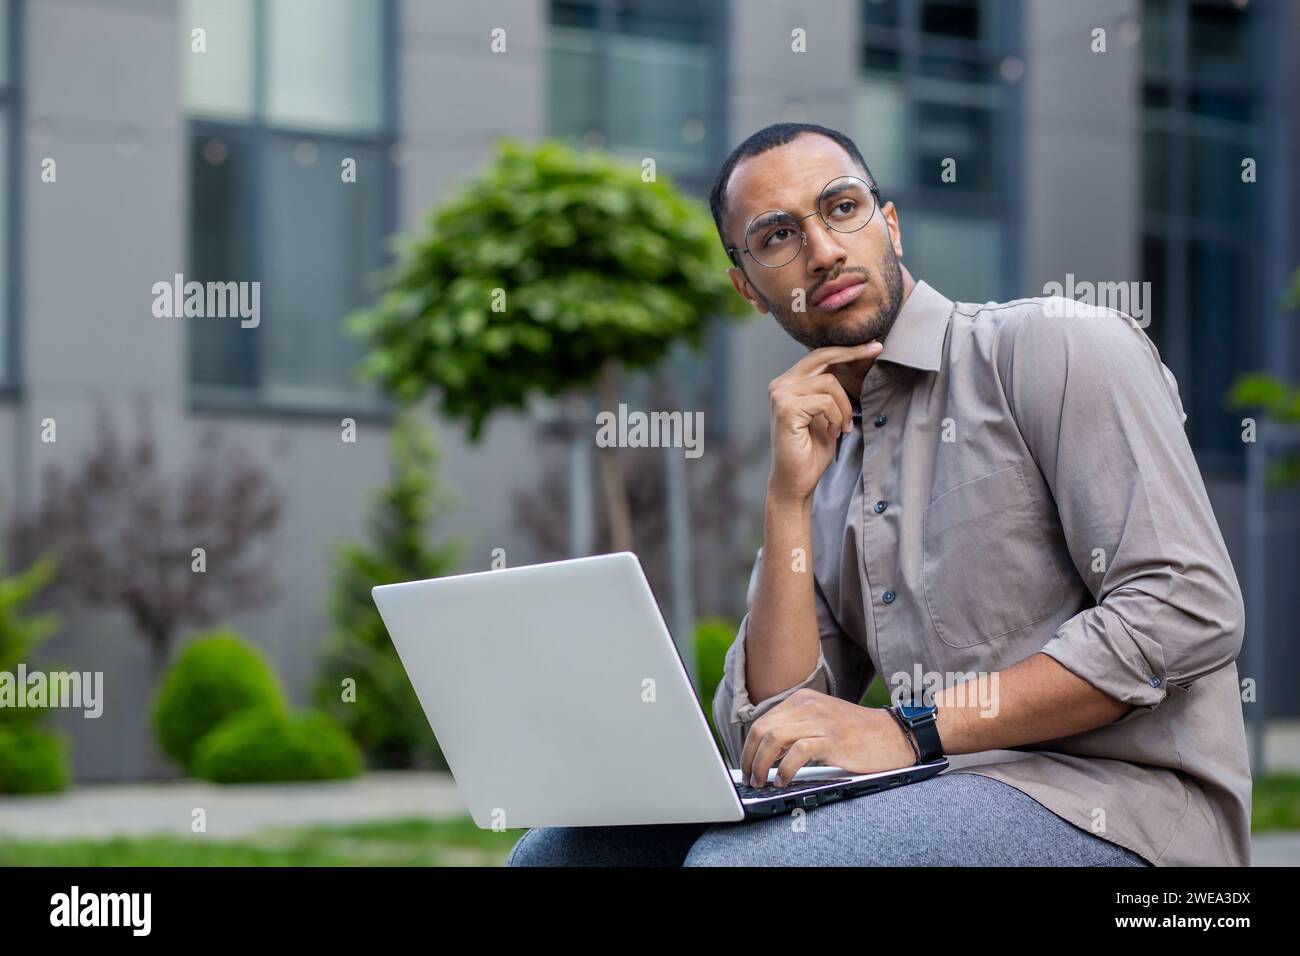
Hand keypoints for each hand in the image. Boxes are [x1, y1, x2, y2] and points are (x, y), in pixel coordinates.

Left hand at [740, 690, 915, 787]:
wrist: (893, 735)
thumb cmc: (858, 734)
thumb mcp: (822, 722)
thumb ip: (796, 730)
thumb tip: (766, 755)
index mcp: (802, 700)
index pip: (762, 721)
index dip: (748, 746)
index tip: (746, 766)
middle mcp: (807, 706)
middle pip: (762, 729)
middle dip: (749, 757)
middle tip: (749, 778)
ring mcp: (820, 721)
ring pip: (774, 738)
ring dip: (761, 764)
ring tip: (762, 782)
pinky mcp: (832, 739)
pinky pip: (797, 752)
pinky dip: (784, 769)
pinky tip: (783, 781)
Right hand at [767, 343, 882, 503]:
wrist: (795, 482)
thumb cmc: (810, 452)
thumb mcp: (826, 415)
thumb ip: (830, 392)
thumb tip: (851, 365)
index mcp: (788, 384)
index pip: (818, 356)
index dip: (846, 350)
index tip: (873, 345)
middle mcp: (780, 385)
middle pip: (822, 357)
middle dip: (853, 353)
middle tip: (877, 350)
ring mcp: (780, 395)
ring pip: (829, 382)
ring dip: (844, 407)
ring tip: (843, 428)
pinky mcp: (786, 409)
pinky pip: (825, 401)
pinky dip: (837, 417)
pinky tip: (834, 432)